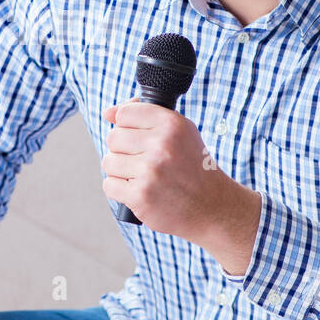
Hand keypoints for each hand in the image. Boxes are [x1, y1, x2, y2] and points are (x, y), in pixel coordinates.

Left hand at [101, 94, 256, 253]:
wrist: (211, 207)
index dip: (127, 125)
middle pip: (114, 137)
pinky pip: (109, 184)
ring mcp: (150, 171)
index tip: (139, 137)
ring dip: (121, 171)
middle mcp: (162, 145)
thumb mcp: (179, 132)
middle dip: (124, 150)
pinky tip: (139, 191)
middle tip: (144, 161)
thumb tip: (108, 112)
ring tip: (142, 177)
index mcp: (172, 124)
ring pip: (109, 161)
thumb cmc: (191, 166)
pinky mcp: (140, 196)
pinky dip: (120, 190)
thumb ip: (145, 115)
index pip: (125, 112)